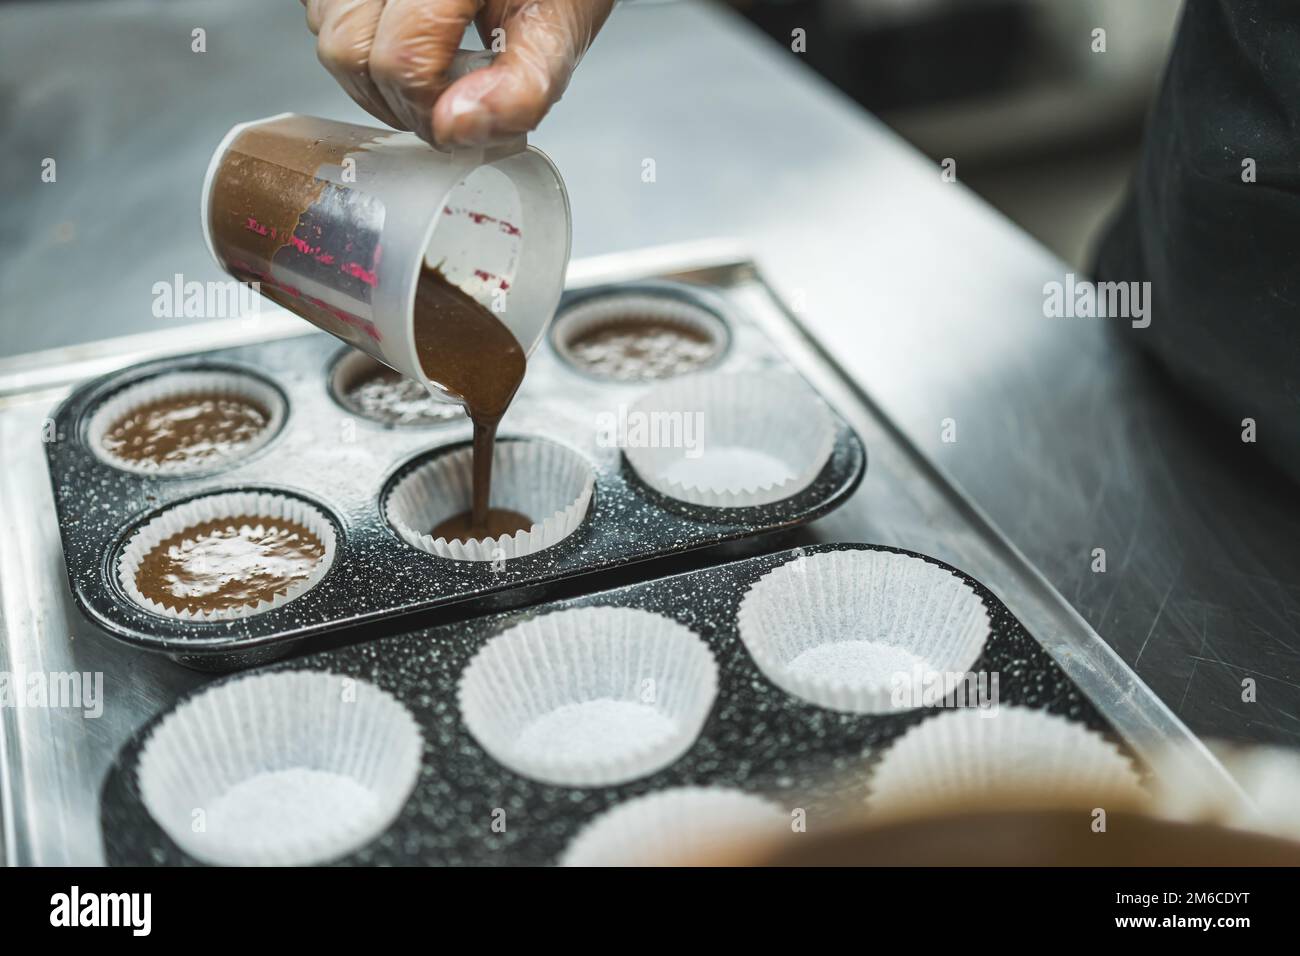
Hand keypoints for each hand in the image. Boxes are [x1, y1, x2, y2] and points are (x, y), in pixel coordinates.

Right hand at [302, 0, 613, 146]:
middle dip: (396, 97)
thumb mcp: (559, 27)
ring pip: (326, 32)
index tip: (461, 119)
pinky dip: (358, 40)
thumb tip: (456, 129)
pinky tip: (405, 38)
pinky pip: (320, 11)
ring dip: (372, 71)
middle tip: (446, 100)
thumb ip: (521, 88)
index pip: (402, 59)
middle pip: (350, 50)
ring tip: (429, 65)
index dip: (428, 110)